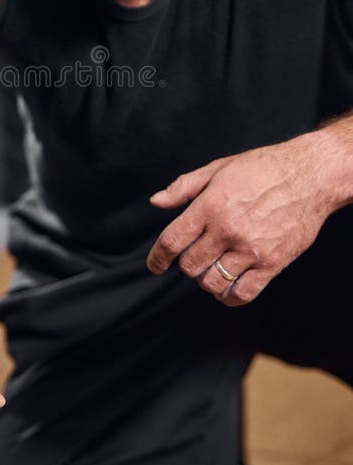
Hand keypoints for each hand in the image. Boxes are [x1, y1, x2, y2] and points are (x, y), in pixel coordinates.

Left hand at [146, 134, 338, 306]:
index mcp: (211, 206)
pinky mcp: (272, 264)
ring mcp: (251, 250)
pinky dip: (229, 296)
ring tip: (212, 266)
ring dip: (206, 279)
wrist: (309, 176)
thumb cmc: (262, 168)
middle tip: (194, 255)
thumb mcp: (217, 169)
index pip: (173, 241)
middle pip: (190, 265)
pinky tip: (227, 286)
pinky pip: (242, 294)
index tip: (155, 265)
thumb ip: (184, 187)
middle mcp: (228, 230)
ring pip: (212, 282)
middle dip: (186, 263)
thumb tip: (157, 202)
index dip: (157, 257)